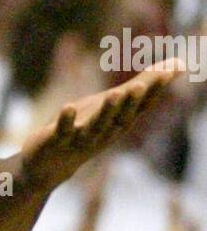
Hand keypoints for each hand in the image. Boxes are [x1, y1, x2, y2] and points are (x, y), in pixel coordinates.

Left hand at [20, 62, 182, 196]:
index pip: (140, 107)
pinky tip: (69, 106)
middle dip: (130, 102)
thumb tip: (179, 64)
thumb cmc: (88, 128)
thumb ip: (144, 85)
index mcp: (119, 123)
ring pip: (96, 125)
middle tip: (140, 85)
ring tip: (114, 94)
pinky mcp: (56, 141)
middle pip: (121, 117)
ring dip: (106, 111)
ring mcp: (80, 138)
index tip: (168, 73)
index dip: (153, 91)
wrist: (50, 165)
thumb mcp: (115, 105)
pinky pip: (62, 130)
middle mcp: (104, 132)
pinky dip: (66, 120)